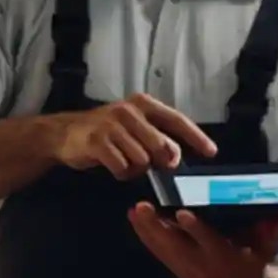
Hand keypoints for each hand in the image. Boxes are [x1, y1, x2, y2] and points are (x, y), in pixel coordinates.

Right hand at [56, 93, 216, 179]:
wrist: (66, 133)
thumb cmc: (106, 131)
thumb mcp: (134, 128)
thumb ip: (156, 138)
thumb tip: (176, 158)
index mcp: (143, 104)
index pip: (176, 119)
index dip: (196, 137)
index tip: (211, 152)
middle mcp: (130, 110)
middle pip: (161, 146)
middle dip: (160, 161)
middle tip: (148, 164)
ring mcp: (112, 125)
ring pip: (142, 160)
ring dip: (136, 168)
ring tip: (124, 161)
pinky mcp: (98, 141)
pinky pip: (122, 168)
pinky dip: (121, 173)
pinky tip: (113, 166)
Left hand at [129, 202, 277, 277]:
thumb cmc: (258, 262)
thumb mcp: (263, 245)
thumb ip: (260, 227)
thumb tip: (258, 201)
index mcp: (226, 259)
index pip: (210, 242)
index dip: (196, 228)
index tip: (182, 212)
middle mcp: (204, 268)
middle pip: (176, 248)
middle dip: (156, 228)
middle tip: (141, 206)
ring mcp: (190, 274)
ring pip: (164, 253)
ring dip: (146, 232)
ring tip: (132, 212)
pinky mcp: (182, 276)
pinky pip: (163, 257)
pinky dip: (150, 241)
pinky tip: (138, 226)